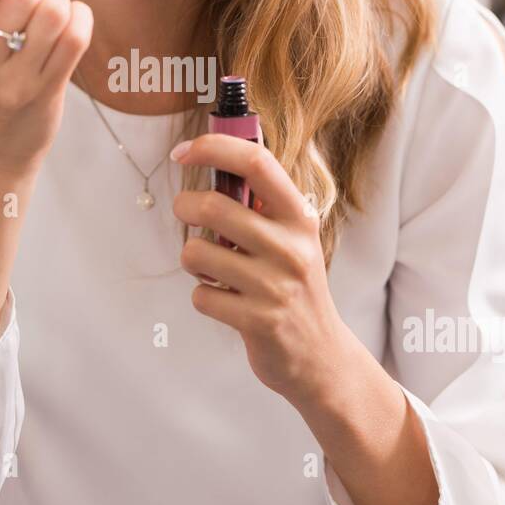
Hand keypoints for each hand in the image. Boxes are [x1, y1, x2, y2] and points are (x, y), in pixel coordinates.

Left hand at [171, 133, 347, 404]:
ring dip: (192, 260)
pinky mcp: (258, 321)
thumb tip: (218, 157)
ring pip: (196, 254)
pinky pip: (200, 296)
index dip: (213, 148)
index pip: (256, 164)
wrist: (321, 355)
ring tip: (212, 268)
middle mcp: (291, 247)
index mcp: (299, 217)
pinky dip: (203, 297)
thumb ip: (263, 203)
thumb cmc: (296, 288)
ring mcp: (275, 286)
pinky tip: (225, 301)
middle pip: (213, 207)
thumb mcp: (294, 238)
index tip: (183, 151)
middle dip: (185, 207)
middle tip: (185, 212)